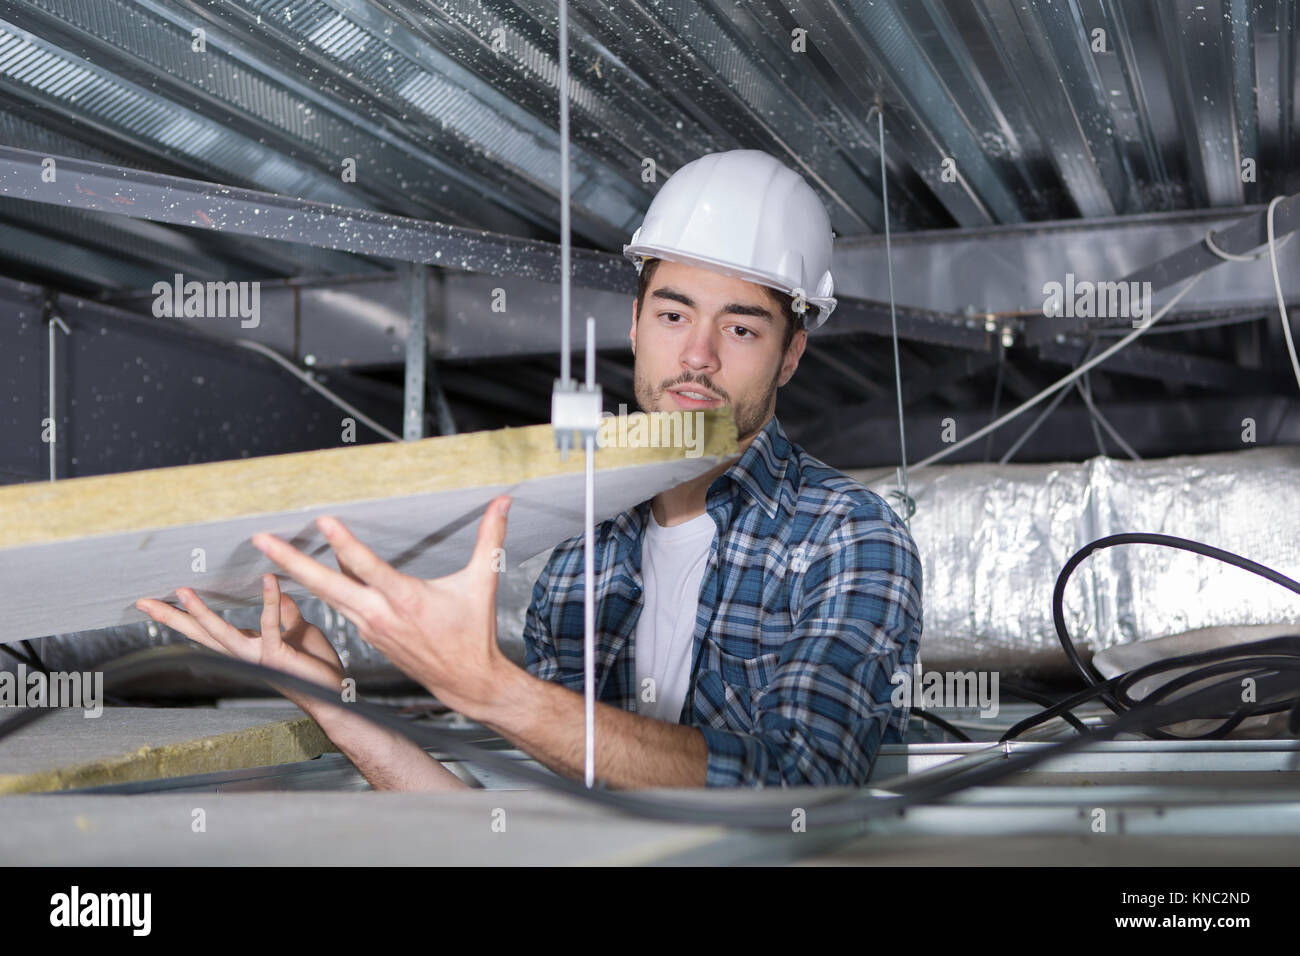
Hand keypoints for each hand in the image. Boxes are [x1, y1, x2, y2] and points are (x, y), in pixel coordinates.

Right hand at [136, 574, 345, 712]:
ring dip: (203, 614)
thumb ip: (286, 614)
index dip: (185, 616)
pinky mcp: (279, 655)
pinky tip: (269, 579)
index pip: (210, 629)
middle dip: (172, 619)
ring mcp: (259, 657)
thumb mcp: (301, 631)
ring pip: (223, 634)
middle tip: (143, 603)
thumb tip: (279, 593)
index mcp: (248, 646)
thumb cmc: (317, 666)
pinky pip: (270, 624)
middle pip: (202, 634)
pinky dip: (269, 600)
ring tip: (183, 591)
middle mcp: (246, 654)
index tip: (158, 602)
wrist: (336, 695)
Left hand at [247, 495, 513, 720]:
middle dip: (290, 561)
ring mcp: (369, 627)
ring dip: (296, 574)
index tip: (322, 521)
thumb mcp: (483, 582)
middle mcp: (379, 614)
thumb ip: (490, 538)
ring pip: (327, 594)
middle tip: (261, 540)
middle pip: (326, 584)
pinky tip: (311, 570)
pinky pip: (340, 604)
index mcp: (406, 599)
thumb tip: (504, 503)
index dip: (343, 543)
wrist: (465, 680)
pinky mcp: (368, 634)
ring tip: (270, 551)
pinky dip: (322, 586)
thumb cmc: (473, 631)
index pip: (367, 567)